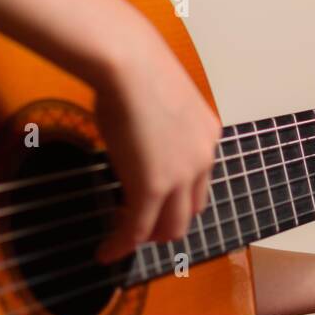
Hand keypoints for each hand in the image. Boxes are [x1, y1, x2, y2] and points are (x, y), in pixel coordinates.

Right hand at [93, 19, 221, 263]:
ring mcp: (180, 176)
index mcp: (208, 134)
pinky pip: (138, 228)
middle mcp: (203, 158)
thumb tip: (136, 133)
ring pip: (171, 226)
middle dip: (167, 223)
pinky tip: (106, 251)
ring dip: (147, 238)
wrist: (128, 63)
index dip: (177, 196)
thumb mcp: (161, 101)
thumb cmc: (134, 68)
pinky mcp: (152, 187)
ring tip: (123, 242)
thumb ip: (159, 126)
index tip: (156, 201)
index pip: (199, 180)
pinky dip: (122, 244)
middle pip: (191, 209)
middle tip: (141, 228)